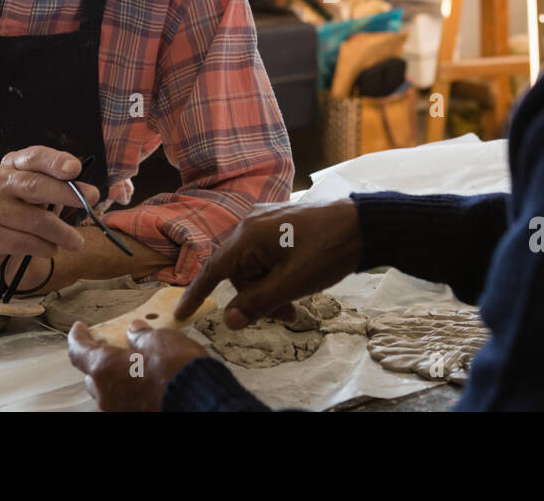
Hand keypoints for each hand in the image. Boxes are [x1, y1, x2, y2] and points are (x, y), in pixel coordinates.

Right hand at [0, 145, 101, 274]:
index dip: (55, 161)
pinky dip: (44, 247)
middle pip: (35, 185)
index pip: (35, 157)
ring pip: (33, 220)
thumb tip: (87, 192)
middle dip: (67, 193)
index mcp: (12, 165)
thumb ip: (57, 185)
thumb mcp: (37, 192)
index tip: (76, 168)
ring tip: (76, 242)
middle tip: (91, 200)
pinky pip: (23, 242)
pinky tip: (51, 249)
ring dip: (61, 232)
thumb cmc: (20, 211)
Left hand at [67, 321, 208, 410]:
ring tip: (139, 361)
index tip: (80, 328)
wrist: (199, 401)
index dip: (78, 337)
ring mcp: (119, 409)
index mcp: (104, 368)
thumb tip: (135, 331)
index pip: (79, 351)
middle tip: (116, 344)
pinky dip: (132, 389)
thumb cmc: (176, 371)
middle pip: (93, 374)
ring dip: (119, 376)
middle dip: (102, 359)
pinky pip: (126, 401)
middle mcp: (106, 394)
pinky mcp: (135, 416)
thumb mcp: (159, 339)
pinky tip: (149, 379)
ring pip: (110, 390)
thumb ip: (141, 335)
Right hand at [174, 200, 362, 328]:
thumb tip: (228, 319)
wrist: (362, 225)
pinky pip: (266, 256)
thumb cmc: (327, 251)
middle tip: (286, 315)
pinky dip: (276, 275)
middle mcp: (250, 225)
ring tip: (295, 303)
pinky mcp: (280, 224)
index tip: (181, 315)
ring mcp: (266, 222)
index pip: (212, 269)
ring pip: (254, 267)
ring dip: (269, 288)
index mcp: (248, 236)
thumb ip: (258, 303)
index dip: (196, 294)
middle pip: (238, 273)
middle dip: (256, 298)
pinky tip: (296, 282)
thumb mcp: (292, 284)